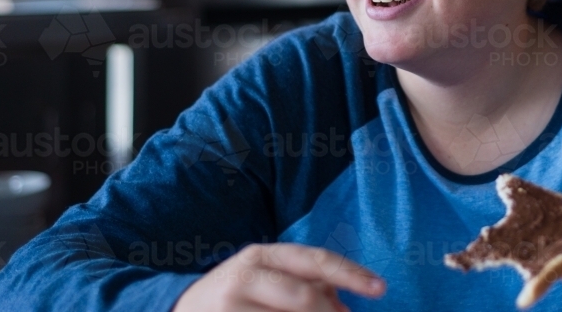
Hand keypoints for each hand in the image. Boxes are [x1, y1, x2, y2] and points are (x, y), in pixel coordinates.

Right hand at [173, 243, 385, 311]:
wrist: (180, 310)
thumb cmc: (237, 295)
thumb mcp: (269, 279)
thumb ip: (310, 287)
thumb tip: (347, 308)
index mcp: (262, 255)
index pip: (315, 260)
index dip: (351, 273)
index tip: (381, 288)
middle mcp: (245, 275)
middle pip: (305, 298)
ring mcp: (230, 307)